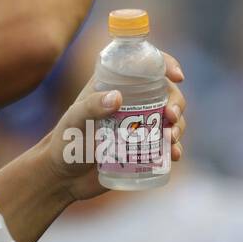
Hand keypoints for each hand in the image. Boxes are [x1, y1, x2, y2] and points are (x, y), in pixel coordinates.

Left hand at [36, 50, 187, 204]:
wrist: (64, 177)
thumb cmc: (65, 141)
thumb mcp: (73, 120)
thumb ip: (91, 107)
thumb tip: (118, 97)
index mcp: (113, 84)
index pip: (144, 66)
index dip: (165, 64)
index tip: (177, 76)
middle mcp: (131, 102)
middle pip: (166, 93)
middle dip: (177, 102)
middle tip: (171, 115)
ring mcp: (140, 125)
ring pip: (171, 119)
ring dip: (179, 126)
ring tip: (172, 138)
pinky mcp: (144, 147)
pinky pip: (167, 145)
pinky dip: (175, 148)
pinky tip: (174, 155)